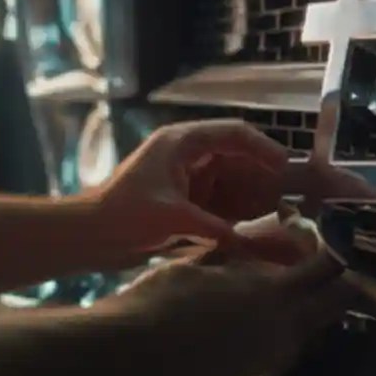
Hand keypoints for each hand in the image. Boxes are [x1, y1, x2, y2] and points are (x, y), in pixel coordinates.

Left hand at [83, 120, 288, 258]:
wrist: (89, 236)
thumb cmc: (123, 216)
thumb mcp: (174, 218)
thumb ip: (215, 227)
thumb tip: (249, 241)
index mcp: (182, 143)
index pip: (233, 134)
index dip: (263, 148)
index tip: (285, 167)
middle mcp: (187, 154)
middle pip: (236, 156)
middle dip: (261, 174)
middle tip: (287, 194)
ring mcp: (186, 177)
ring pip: (231, 179)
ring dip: (251, 193)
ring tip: (276, 210)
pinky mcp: (184, 199)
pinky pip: (220, 199)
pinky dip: (237, 210)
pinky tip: (253, 224)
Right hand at [98, 252, 352, 375]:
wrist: (132, 356)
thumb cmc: (162, 298)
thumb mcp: (207, 263)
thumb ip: (244, 258)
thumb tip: (265, 250)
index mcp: (274, 295)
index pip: (331, 270)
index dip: (342, 251)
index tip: (343, 237)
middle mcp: (286, 331)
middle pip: (337, 304)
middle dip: (342, 282)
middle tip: (333, 261)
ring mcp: (273, 360)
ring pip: (314, 328)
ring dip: (314, 306)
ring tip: (297, 284)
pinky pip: (288, 346)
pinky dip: (289, 327)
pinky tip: (266, 314)